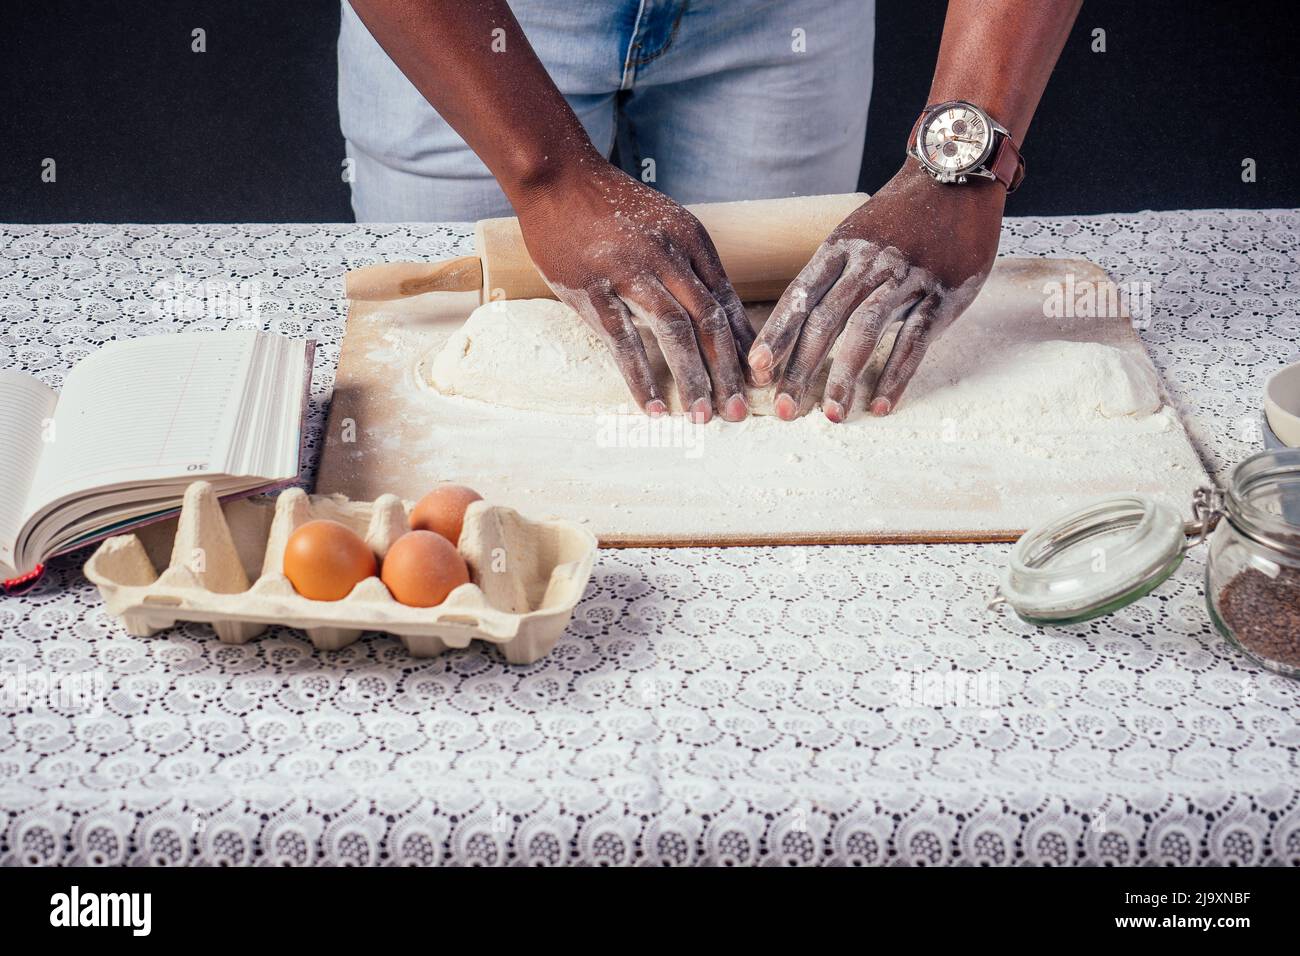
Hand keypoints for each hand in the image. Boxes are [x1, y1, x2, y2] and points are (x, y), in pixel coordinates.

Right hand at [513, 156, 752, 421]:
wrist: (558, 176)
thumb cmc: (612, 208)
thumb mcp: (665, 225)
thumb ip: (691, 267)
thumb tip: (720, 317)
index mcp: (691, 240)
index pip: (727, 301)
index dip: (745, 345)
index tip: (758, 381)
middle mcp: (667, 255)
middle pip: (709, 321)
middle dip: (728, 372)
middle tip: (738, 412)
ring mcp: (628, 270)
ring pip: (673, 331)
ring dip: (692, 378)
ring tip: (701, 417)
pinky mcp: (591, 287)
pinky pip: (621, 339)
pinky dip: (640, 376)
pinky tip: (653, 406)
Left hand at [749, 158, 1004, 421]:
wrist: (955, 180)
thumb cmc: (897, 218)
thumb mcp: (854, 236)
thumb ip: (829, 278)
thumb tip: (792, 328)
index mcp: (840, 249)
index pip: (800, 296)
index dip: (777, 336)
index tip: (757, 371)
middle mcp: (870, 263)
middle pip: (825, 321)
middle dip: (801, 369)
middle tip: (785, 409)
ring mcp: (907, 277)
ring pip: (866, 332)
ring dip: (844, 377)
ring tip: (831, 415)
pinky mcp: (943, 293)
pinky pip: (915, 339)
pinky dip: (896, 374)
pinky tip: (880, 403)